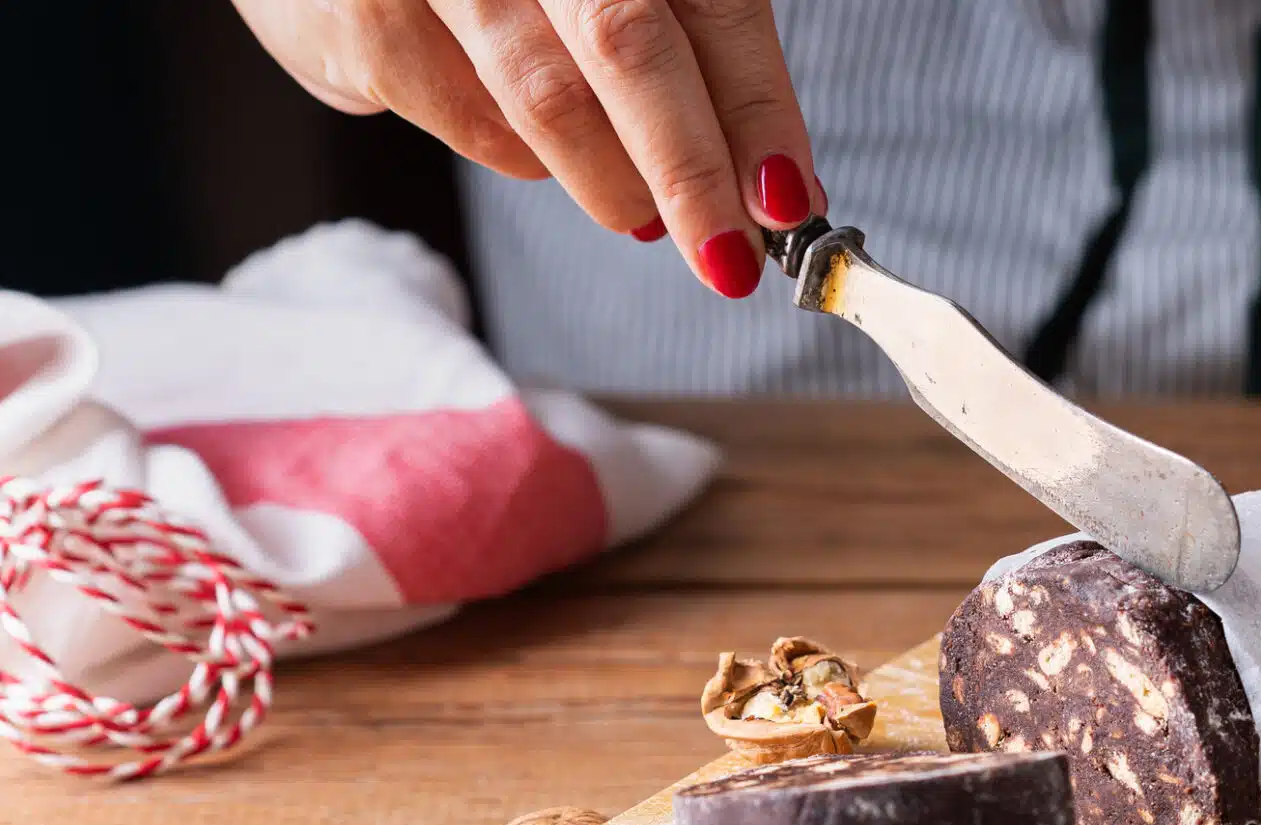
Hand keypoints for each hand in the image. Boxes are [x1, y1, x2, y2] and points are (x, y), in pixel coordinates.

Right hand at [232, 0, 820, 298]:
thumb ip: (696, 63)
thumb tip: (773, 186)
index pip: (716, 5)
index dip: (758, 109)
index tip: (790, 203)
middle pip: (630, 43)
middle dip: (691, 172)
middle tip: (729, 261)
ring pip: (550, 97)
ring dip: (613, 183)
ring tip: (643, 218)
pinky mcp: (368, 17)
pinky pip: (471, 121)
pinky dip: (523, 159)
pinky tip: (539, 153)